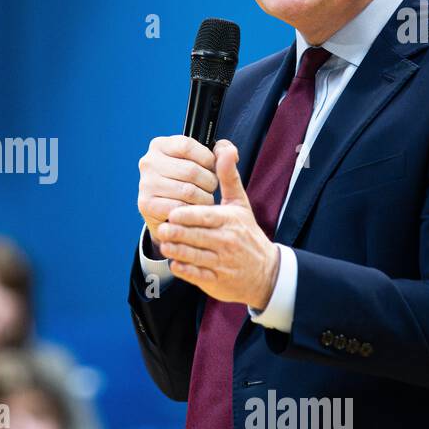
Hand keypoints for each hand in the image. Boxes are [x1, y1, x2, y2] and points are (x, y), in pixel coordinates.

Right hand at [137, 135, 218, 244]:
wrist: (168, 211)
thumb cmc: (186, 181)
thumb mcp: (200, 161)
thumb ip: (220, 152)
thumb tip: (231, 152)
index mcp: (160, 145)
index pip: (188, 146)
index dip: (207, 158)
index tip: (211, 167)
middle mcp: (148, 162)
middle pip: (191, 170)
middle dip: (209, 182)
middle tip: (209, 188)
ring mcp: (146, 184)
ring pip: (188, 191)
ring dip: (204, 198)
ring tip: (203, 199)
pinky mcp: (146, 204)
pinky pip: (180, 208)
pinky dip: (192, 211)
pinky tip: (193, 209)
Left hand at [154, 139, 279, 307]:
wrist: (266, 273)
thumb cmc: (247, 234)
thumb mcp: (240, 204)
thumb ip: (228, 176)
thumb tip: (223, 147)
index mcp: (230, 222)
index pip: (207, 217)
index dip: (188, 216)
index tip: (173, 213)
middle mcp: (227, 242)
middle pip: (198, 237)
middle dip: (178, 234)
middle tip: (162, 229)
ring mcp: (222, 264)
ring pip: (195, 257)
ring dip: (177, 251)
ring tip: (164, 243)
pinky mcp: (216, 281)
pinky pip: (197, 275)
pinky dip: (184, 270)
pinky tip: (174, 263)